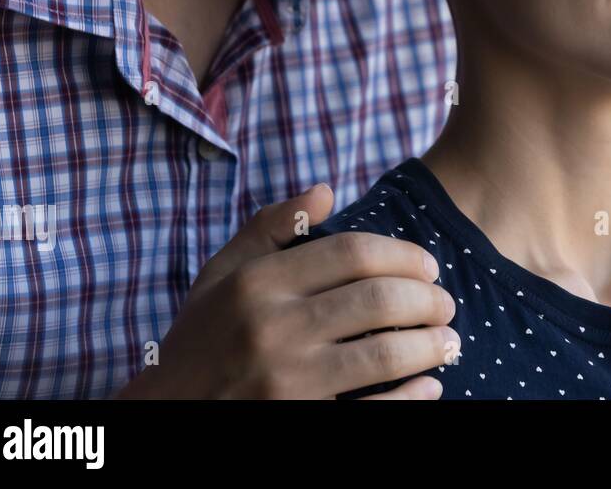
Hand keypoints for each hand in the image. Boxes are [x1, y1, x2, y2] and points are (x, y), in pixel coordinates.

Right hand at [115, 184, 458, 398]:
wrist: (162, 414)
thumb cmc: (200, 341)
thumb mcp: (221, 276)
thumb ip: (271, 227)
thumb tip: (325, 189)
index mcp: (258, 284)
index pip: (354, 253)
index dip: (404, 255)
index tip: (429, 266)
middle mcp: (272, 328)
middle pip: (379, 299)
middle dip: (428, 299)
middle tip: (446, 304)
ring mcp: (286, 381)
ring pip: (385, 354)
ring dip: (431, 345)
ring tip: (448, 341)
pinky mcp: (299, 421)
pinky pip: (373, 410)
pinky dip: (412, 397)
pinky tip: (429, 386)